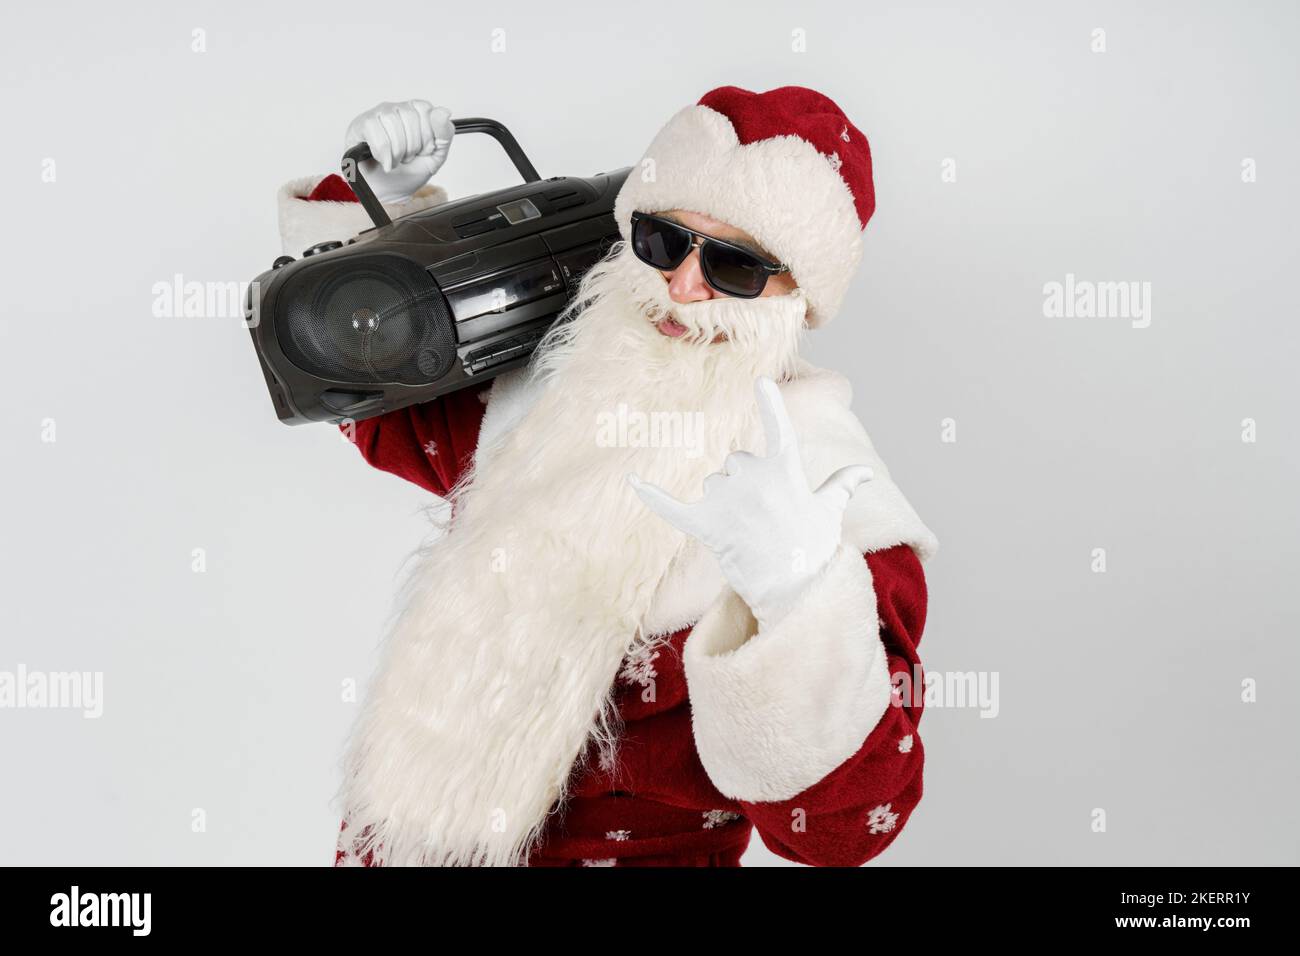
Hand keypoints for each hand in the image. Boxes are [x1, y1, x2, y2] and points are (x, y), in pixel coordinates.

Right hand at [344, 100, 453, 203]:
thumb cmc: (410, 172)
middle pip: (409, 115)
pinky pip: (372, 127)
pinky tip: (384, 160)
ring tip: (396, 160)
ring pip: (391, 121)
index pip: (425, 109)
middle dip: (412, 146)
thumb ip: (444, 133)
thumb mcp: (436, 156)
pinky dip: (382, 150)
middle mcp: (396, 109)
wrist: (390, 192)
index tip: (424, 151)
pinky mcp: (359, 125)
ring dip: (397, 149)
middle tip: (407, 158)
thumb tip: (444, 111)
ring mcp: (377, 115)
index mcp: (415, 112)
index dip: (426, 136)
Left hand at [629, 377, 872, 627]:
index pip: (777, 427)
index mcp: (786, 468)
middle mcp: (754, 476)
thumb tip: (865, 473)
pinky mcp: (706, 525)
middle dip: (741, 484)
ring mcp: (729, 500)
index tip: (761, 381)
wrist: (795, 591)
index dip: (770, 402)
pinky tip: (633, 482)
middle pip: (734, 463)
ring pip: (711, 486)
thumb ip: (843, 485)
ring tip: (744, 533)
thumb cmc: (815, 550)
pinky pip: (673, 506)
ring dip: (721, 504)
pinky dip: (652, 495)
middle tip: (760, 518)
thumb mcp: (831, 512)